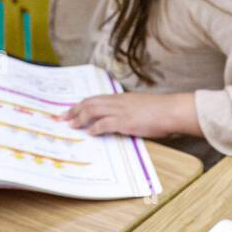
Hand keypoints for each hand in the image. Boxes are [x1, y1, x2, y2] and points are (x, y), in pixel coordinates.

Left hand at [61, 90, 199, 138]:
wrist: (171, 111)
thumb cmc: (159, 111)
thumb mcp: (140, 108)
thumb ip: (127, 112)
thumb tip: (119, 121)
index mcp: (119, 98)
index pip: (94, 99)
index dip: (79, 105)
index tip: (69, 111)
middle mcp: (117, 102)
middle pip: (89, 103)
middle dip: (73, 111)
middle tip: (61, 118)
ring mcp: (120, 111)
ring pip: (93, 111)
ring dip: (80, 119)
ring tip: (71, 125)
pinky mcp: (125, 121)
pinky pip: (105, 123)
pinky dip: (95, 128)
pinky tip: (89, 132)